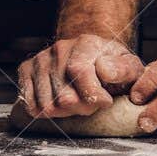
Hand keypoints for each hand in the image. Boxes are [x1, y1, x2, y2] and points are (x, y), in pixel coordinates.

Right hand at [16, 34, 143, 118]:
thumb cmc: (111, 66)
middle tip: (92, 103)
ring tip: (77, 101)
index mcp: (85, 43)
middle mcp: (59, 48)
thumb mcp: (130, 66)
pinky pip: (31, 105)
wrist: (91, 56)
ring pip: (48, 105)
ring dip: (65, 112)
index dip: (93, 95)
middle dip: (82, 108)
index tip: (105, 102)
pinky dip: (46, 112)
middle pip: (64, 96)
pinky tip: (59, 103)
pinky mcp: (26, 70)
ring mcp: (41, 59)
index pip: (79, 71)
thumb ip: (124, 69)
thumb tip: (105, 70)